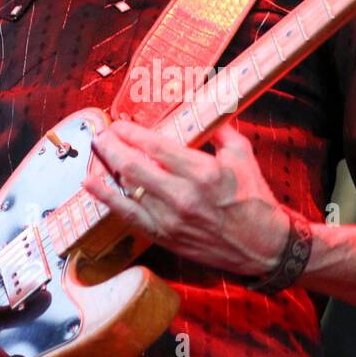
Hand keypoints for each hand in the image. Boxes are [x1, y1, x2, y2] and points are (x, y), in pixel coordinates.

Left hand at [82, 120, 289, 276]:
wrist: (262, 246)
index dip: (132, 132)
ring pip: (127, 189)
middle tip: (103, 134)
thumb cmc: (254, 199)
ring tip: (97, 151)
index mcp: (203, 172)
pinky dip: (107, 199)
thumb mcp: (243, 155)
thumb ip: (219, 130)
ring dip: (108, 167)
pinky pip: (128, 215)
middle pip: (133, 166)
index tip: (121, 124)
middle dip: (112, 146)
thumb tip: (202, 110)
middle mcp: (183, 196)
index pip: (155, 146)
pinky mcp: (165, 237)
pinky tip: (92, 184)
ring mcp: (171, 219)